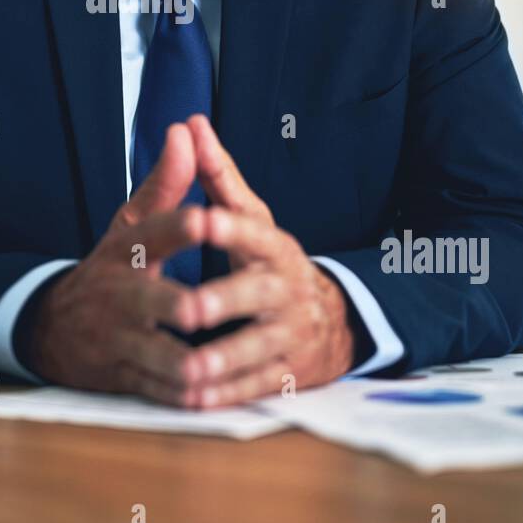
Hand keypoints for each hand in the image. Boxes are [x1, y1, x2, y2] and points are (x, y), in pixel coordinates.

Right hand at [26, 123, 212, 401]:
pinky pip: (157, 390)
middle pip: (150, 300)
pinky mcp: (124, 376)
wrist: (52, 327)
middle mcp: (121, 294)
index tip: (207, 215)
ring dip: (185, 363)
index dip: (179, 224)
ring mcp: (120, 339)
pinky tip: (212, 396)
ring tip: (215, 367)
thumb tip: (185, 130)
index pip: (153, 232)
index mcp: (126, 251)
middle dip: (177, 306)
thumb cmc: (111, 267)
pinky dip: (183, 396)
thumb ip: (165, 182)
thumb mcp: (130, 224)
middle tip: (206, 309)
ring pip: (155, 355)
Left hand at [179, 114, 355, 405]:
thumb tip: (190, 123)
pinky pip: (255, 386)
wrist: (333, 321)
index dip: (227, 225)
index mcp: (272, 246)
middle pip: (255, 295)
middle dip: (224, 302)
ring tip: (189, 369)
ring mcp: (288, 334)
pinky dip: (227, 395)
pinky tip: (196, 399)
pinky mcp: (287, 373)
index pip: (251, 231)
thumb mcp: (252, 217)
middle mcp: (284, 289)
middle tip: (190, 309)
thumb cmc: (271, 262)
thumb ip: (218, 175)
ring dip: (223, 361)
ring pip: (255, 348)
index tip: (199, 219)